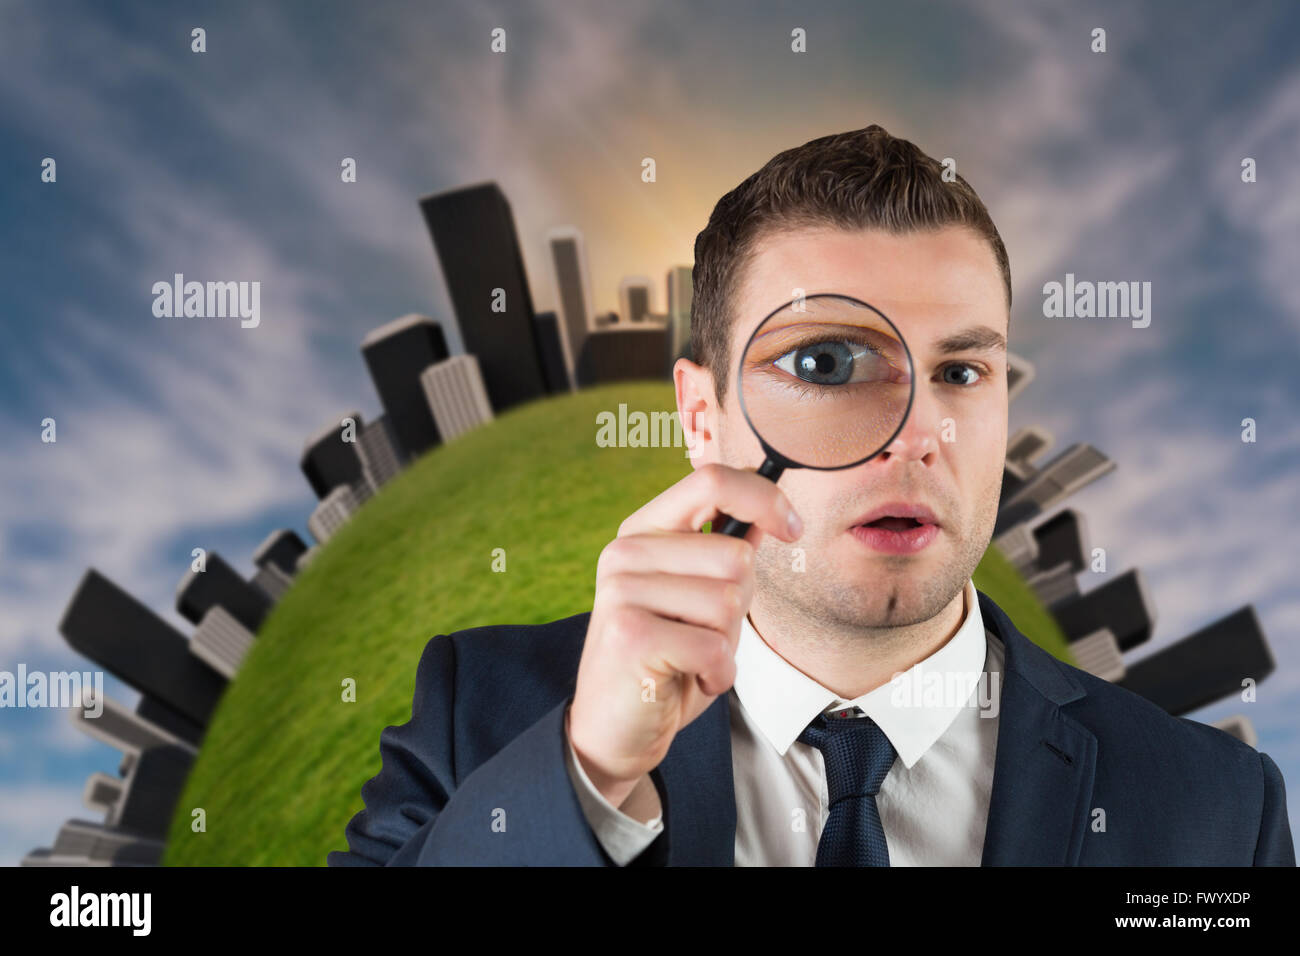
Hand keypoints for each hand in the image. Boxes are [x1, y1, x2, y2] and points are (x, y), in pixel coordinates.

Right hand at [567, 463, 802, 815]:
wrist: (614, 728)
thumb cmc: (665, 661)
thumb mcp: (699, 599)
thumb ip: (724, 553)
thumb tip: (770, 512)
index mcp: (641, 531)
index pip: (710, 481)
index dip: (764, 498)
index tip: (794, 529)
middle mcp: (625, 552)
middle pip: (734, 555)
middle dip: (739, 604)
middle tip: (703, 633)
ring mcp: (623, 592)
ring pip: (729, 602)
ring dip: (726, 643)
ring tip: (691, 657)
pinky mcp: (630, 635)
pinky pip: (715, 647)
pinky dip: (718, 674)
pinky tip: (687, 680)